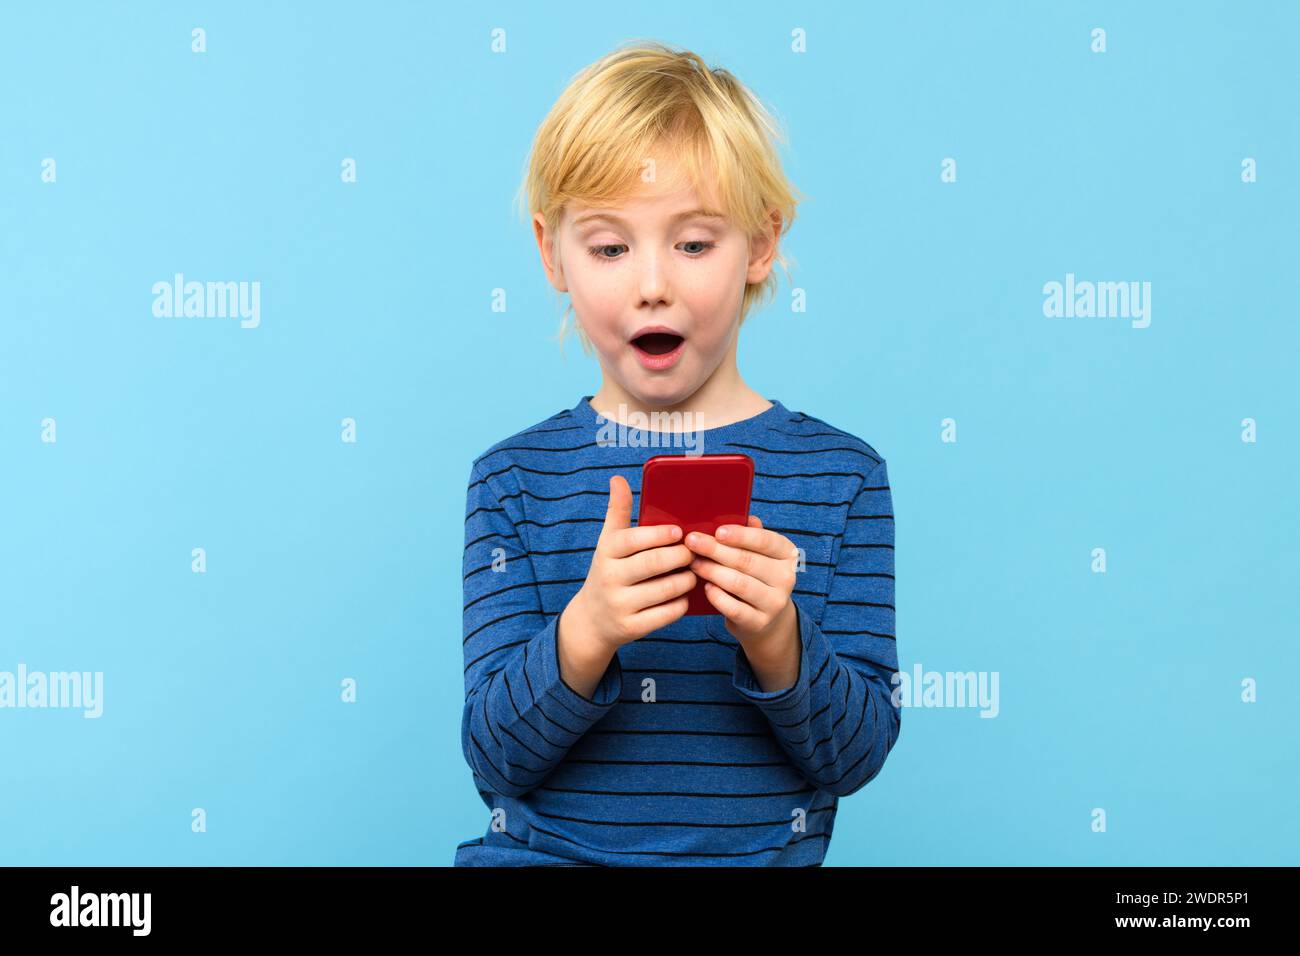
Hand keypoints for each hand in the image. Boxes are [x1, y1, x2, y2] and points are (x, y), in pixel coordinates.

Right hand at [561, 475, 697, 652]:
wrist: (592, 620)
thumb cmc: (609, 572)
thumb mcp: (608, 542)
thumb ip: (618, 511)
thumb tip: (617, 478)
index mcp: (606, 552)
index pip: (635, 539)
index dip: (661, 534)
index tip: (679, 532)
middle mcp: (610, 578)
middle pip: (655, 563)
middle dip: (681, 556)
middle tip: (694, 553)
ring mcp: (620, 604)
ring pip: (667, 589)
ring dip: (687, 579)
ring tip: (693, 572)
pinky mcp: (632, 627)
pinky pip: (668, 613)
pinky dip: (681, 603)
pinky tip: (684, 595)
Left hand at [684, 516, 799, 650]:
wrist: (765, 619)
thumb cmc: (755, 577)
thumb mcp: (758, 555)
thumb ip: (751, 535)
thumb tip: (745, 516)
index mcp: (787, 555)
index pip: (765, 541)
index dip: (741, 535)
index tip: (717, 531)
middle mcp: (786, 578)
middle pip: (747, 561)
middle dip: (716, 550)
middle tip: (692, 542)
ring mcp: (775, 603)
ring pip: (738, 584)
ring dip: (712, 571)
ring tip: (694, 563)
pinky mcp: (759, 623)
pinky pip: (734, 608)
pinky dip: (717, 596)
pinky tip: (705, 587)